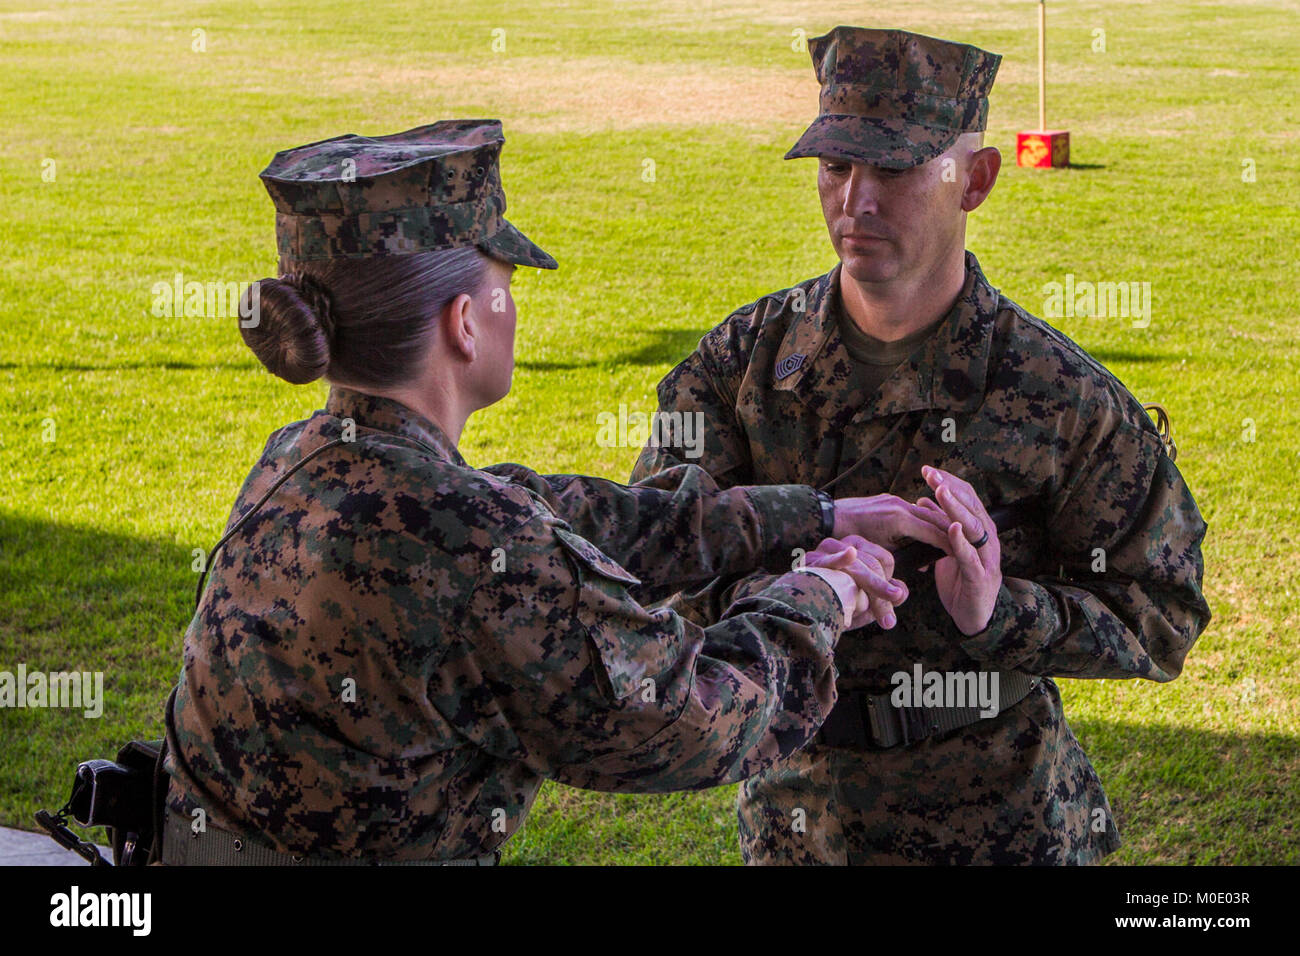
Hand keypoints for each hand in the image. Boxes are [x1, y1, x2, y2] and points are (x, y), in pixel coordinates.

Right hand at [801, 536, 906, 629]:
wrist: (801, 612)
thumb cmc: (833, 605)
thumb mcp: (864, 604)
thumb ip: (884, 598)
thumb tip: (901, 592)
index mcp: (856, 546)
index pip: (883, 559)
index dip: (889, 584)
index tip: (889, 610)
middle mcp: (841, 544)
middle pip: (873, 564)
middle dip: (881, 593)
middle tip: (888, 621)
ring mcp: (825, 551)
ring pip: (858, 568)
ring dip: (870, 589)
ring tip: (881, 615)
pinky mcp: (811, 563)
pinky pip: (830, 560)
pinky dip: (840, 559)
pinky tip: (850, 554)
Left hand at [832, 493, 953, 552]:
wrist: (826, 519)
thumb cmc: (849, 541)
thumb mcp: (879, 554)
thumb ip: (904, 557)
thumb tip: (923, 565)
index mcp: (901, 519)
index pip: (935, 532)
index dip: (951, 543)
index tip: (964, 552)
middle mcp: (900, 505)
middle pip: (934, 518)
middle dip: (950, 530)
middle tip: (965, 542)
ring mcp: (894, 500)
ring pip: (924, 512)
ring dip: (938, 524)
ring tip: (949, 538)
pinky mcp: (888, 500)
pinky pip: (912, 510)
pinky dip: (923, 520)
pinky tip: (926, 532)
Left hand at [913, 465, 1002, 634]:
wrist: (972, 617)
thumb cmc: (960, 581)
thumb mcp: (945, 548)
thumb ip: (938, 525)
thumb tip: (924, 500)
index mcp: (979, 530)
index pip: (966, 498)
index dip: (948, 482)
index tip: (927, 470)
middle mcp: (986, 539)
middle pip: (970, 506)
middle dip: (950, 488)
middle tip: (931, 474)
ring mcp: (986, 557)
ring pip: (973, 527)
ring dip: (955, 508)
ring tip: (940, 492)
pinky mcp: (980, 577)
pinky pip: (970, 556)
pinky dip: (961, 542)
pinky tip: (953, 528)